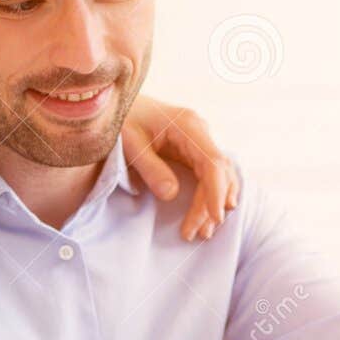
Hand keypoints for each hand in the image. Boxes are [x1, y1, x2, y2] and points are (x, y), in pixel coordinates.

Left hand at [122, 96, 238, 240]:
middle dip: (211, 205)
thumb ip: (150, 168)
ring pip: (219, 175)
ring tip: (202, 232)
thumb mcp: (130, 144)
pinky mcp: (195, 148)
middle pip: (219, 173)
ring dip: (213, 204)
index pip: (213, 162)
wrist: (119, 105)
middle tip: (195, 234)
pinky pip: (211, 174)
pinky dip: (211, 195)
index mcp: (188, 126)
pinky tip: (209, 215)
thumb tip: (171, 194)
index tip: (213, 218)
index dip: (216, 192)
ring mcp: (200, 139)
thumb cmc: (122, 121)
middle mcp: (200, 131)